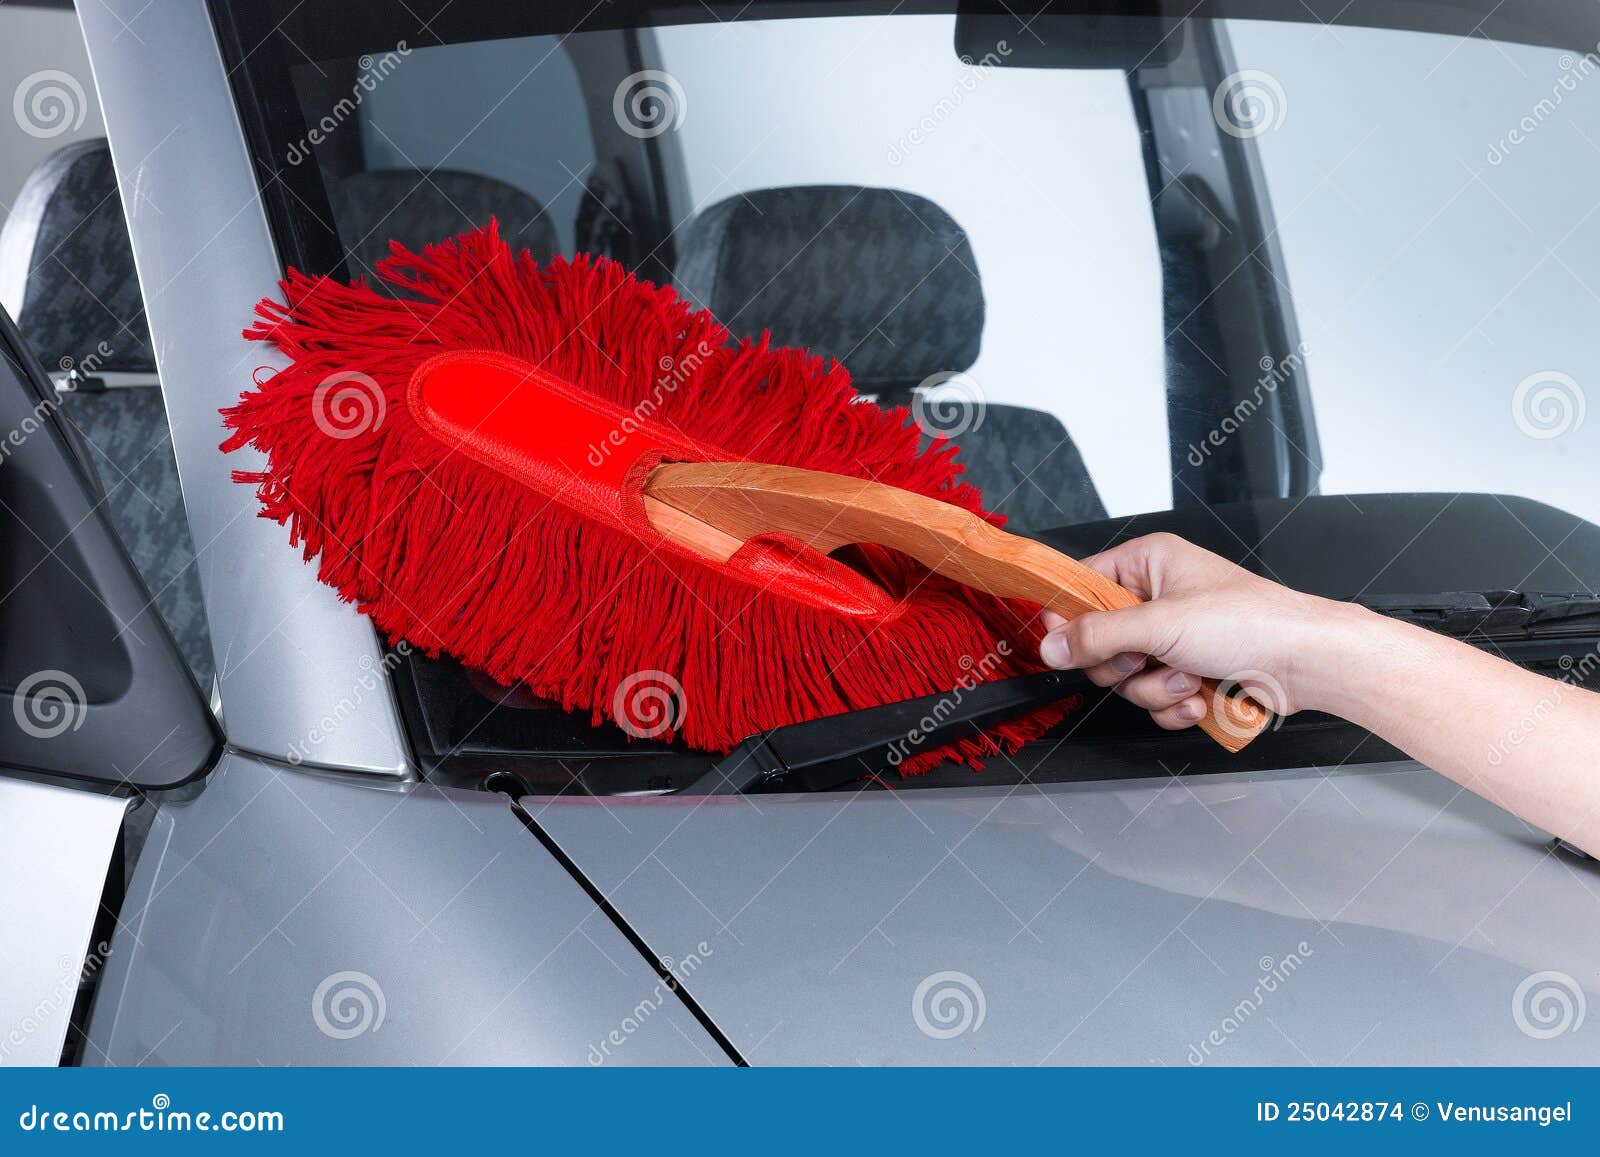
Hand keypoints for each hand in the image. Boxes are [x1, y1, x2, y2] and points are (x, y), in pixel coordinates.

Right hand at [1038, 532, 1363, 728]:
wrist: (1306, 662)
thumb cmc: (1252, 621)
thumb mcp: (1162, 624)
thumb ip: (1098, 635)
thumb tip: (1051, 645)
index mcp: (1149, 563)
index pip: (1082, 585)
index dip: (1069, 618)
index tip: (1064, 644)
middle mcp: (1158, 596)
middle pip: (1099, 641)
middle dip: (1125, 665)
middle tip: (1149, 660)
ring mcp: (1173, 637)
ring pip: (1126, 677)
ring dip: (1155, 689)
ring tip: (1189, 679)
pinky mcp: (1188, 670)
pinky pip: (1153, 697)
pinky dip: (1174, 705)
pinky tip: (1200, 698)